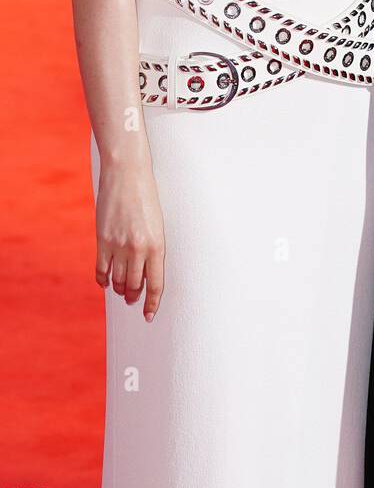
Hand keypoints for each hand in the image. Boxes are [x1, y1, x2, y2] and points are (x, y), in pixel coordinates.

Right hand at [95, 155, 165, 320]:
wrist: (127, 172)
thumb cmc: (146, 194)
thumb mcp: (157, 222)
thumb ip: (151, 245)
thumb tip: (146, 267)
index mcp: (157, 244)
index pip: (155, 284)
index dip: (152, 303)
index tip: (149, 315)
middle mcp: (138, 249)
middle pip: (136, 285)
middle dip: (135, 296)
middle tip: (133, 299)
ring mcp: (118, 246)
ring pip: (118, 281)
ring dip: (120, 289)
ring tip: (122, 291)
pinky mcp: (102, 240)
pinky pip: (101, 270)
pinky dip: (103, 280)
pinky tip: (106, 283)